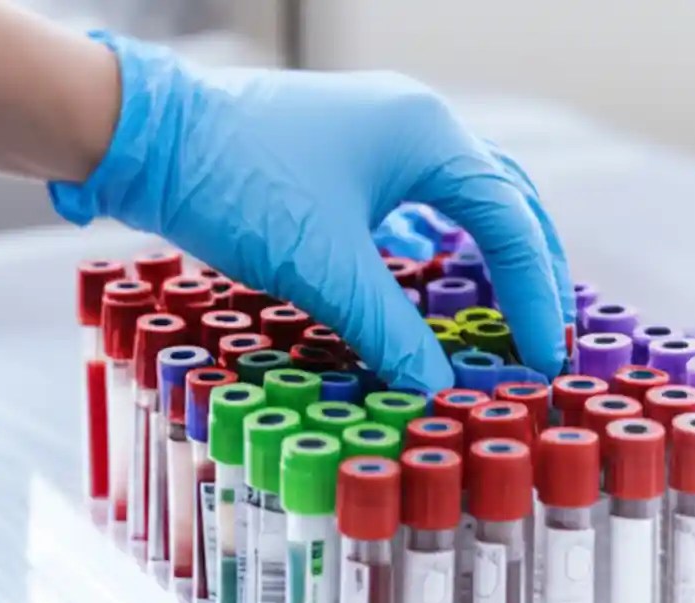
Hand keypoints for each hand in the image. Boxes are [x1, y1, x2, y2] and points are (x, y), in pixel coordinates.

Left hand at [51, 34, 570, 390]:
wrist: (148, 140)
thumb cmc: (237, 187)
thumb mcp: (322, 268)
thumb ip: (388, 328)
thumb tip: (436, 390)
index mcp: (426, 134)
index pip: (510, 220)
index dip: (534, 294)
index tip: (546, 357)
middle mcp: (411, 121)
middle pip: (501, 198)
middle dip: (528, 269)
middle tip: (544, 336)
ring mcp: (372, 131)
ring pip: (454, 195)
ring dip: (484, 251)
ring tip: (503, 310)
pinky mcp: (336, 151)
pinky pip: (408, 197)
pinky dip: (432, 239)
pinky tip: (428, 270)